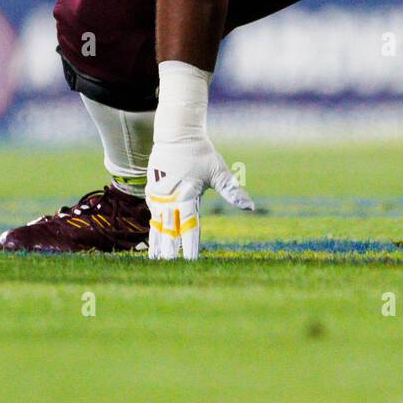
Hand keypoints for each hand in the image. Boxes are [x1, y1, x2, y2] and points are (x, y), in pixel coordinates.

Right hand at [146, 136, 253, 259]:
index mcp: (186, 195)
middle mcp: (169, 198)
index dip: (190, 246)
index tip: (192, 261)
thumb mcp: (219, 171)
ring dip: (158, 243)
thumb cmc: (200, 152)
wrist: (176, 134)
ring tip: (157, 261)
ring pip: (157, 225)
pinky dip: (152, 230)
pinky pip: (152, 216)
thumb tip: (251, 207)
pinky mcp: (151, 192)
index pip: (189, 226)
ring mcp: (157, 196)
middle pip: (169, 230)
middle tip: (171, 269)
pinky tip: (154, 243)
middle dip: (170, 250)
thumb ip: (233, 191)